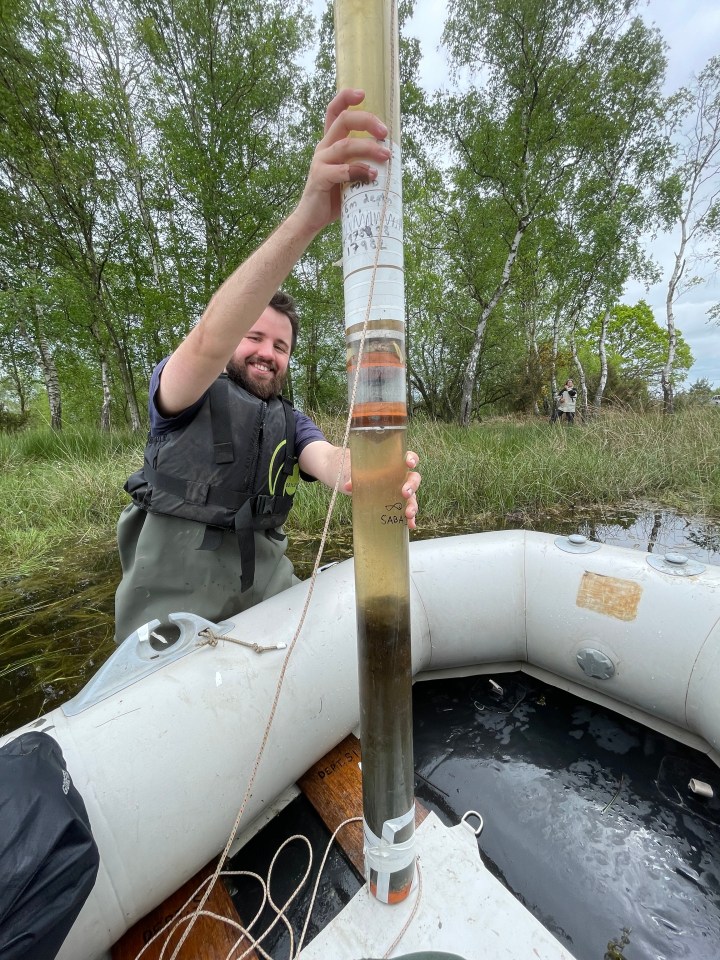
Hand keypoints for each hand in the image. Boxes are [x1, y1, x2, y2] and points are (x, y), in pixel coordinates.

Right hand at [294, 89, 391, 233]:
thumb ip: (362, 162)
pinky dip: (359, 171)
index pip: (334, 111)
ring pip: (346, 145)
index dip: (346, 97)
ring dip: (369, 148)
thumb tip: (391, 158)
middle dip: (367, 120)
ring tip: (386, 156)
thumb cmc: (334, 197)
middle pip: (344, 120)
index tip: (363, 93)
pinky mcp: (320, 178)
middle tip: (385, 132)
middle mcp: (324, 147)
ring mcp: (320, 161)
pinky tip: (372, 176)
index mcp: (330, 142)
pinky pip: (341, 170)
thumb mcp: (350, 174)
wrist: (311, 219)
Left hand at [342, 450, 420, 530]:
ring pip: (412, 497)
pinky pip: (406, 511)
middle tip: (405, 493)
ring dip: (412, 505)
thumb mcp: (357, 472)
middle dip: (412, 486)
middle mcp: (401, 478)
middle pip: (414, 479)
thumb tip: (348, 486)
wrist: (353, 482)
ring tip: (408, 514)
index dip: (412, 459)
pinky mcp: (397, 505)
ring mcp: (401, 492)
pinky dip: (409, 519)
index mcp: (395, 464)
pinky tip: (410, 525)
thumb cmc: (360, 472)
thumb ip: (355, 478)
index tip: (409, 464)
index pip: (409, 458)